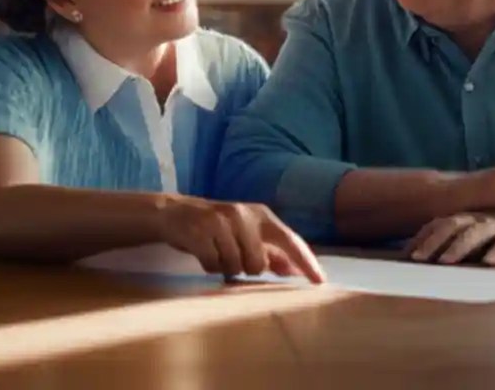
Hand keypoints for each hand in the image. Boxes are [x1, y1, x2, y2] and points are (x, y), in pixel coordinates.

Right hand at [155, 197, 326, 283]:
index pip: (290, 240)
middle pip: (258, 264)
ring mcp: (220, 222)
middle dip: (246, 268)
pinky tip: (203, 253)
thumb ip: (270, 251)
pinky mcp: (199, 232)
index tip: (320, 281)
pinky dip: (209, 266)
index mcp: (260, 214)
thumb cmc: (217, 227)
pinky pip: (213, 265)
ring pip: (234, 267)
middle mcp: (243, 214)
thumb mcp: (246, 233)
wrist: (173, 212)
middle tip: (232, 256)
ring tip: (215, 252)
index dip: (306, 262)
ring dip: (224, 267)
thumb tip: (294, 270)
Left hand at [405, 211, 494, 265]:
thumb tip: (436, 256)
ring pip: (478, 231)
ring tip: (445, 262)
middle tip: (416, 260)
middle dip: (432, 242)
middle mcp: (485, 217)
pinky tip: (491, 261)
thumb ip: (468, 241)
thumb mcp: (490, 236)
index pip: (442, 224)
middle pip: (453, 226)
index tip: (404, 255)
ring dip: (460, 246)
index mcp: (474, 217)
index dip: (423, 237)